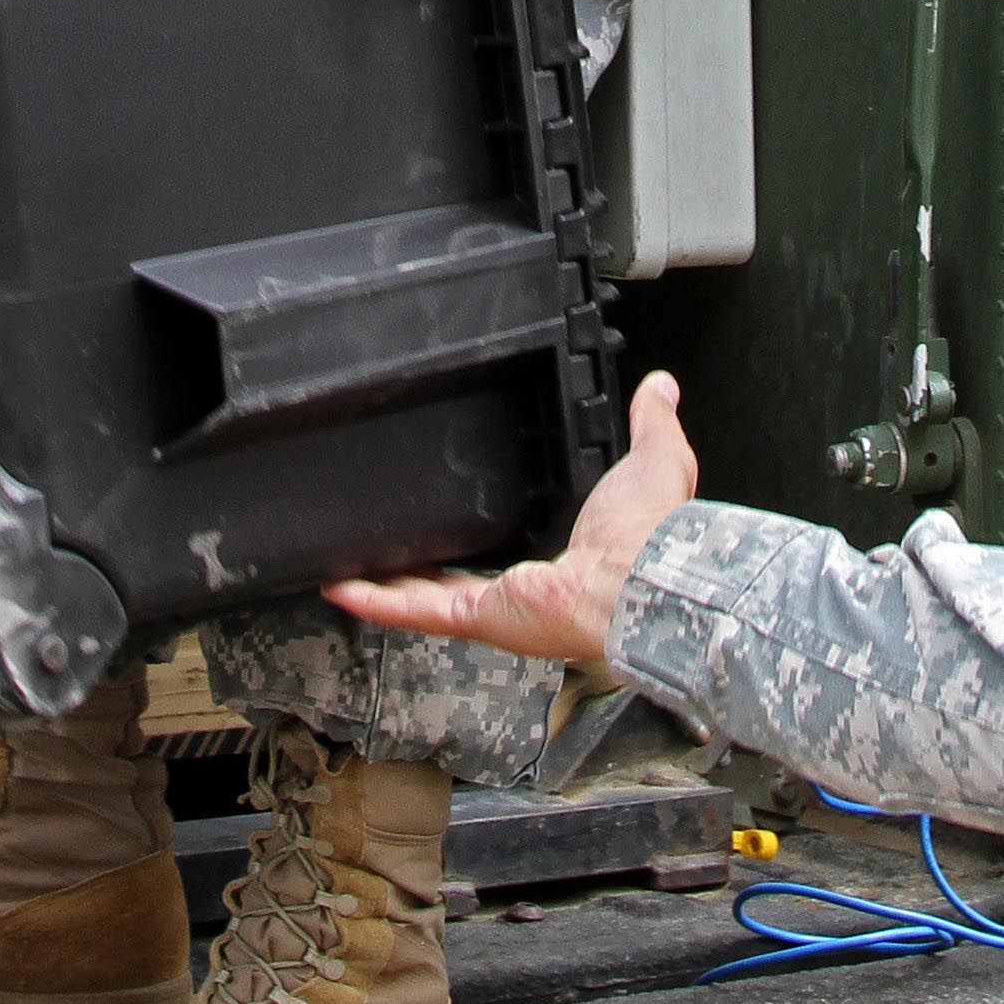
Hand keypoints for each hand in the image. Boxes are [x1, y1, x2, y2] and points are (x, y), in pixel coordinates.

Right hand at [326, 369, 697, 669]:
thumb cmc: (650, 534)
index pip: (516, 545)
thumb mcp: (652, 460)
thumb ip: (649, 422)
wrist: (640, 577)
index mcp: (569, 552)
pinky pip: (417, 608)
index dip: (487, 534)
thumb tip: (659, 389)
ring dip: (389, 584)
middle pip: (463, 577)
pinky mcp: (479, 614)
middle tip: (391, 546)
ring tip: (351, 567)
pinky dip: (378, 600)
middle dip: (425, 566)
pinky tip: (344, 586)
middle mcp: (531, 587)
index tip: (461, 516)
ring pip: (430, 594)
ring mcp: (500, 604)